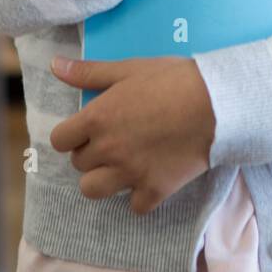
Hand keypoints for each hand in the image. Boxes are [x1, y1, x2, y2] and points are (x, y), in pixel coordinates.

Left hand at [49, 55, 215, 214]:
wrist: (215, 103)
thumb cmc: (172, 79)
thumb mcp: (129, 69)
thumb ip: (89, 72)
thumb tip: (55, 66)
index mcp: (97, 118)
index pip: (59, 140)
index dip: (72, 134)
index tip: (89, 128)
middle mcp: (107, 149)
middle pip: (78, 164)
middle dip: (91, 152)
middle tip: (115, 138)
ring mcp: (129, 173)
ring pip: (93, 190)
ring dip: (104, 178)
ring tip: (123, 163)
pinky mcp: (153, 190)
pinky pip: (134, 206)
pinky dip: (140, 195)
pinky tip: (151, 177)